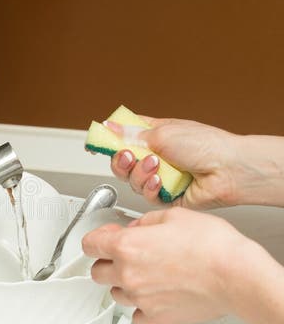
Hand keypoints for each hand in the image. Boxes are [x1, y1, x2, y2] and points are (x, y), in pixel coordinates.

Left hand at [82, 207, 255, 323]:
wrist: (236, 276)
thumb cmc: (213, 245)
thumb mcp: (175, 216)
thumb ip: (146, 222)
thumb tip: (136, 228)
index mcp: (128, 246)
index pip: (89, 245)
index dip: (98, 239)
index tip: (106, 238)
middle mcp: (128, 274)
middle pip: (97, 272)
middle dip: (108, 262)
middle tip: (127, 256)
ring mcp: (140, 299)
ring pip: (116, 294)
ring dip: (125, 284)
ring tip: (149, 274)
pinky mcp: (156, 318)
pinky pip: (136, 315)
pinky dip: (142, 306)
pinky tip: (157, 294)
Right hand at [108, 117, 241, 209]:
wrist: (226, 170)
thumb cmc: (205, 145)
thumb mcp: (162, 131)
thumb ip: (131, 133)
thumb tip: (110, 127)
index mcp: (155, 135)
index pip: (124, 135)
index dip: (110, 139)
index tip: (98, 142)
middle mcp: (156, 156)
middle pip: (123, 161)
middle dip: (122, 160)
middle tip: (128, 155)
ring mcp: (160, 177)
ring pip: (131, 180)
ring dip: (140, 173)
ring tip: (155, 165)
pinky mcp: (164, 196)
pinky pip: (145, 195)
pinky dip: (150, 187)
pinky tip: (161, 181)